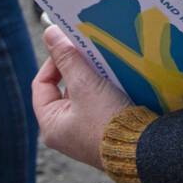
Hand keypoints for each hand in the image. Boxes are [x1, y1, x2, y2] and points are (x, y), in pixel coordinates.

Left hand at [33, 24, 129, 168]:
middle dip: (77, 69)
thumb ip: (67, 57)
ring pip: (83, 96)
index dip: (54, 61)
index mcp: (50, 125)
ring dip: (92, 78)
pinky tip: (117, 80)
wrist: (141, 149)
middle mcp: (64, 133)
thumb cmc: (108, 120)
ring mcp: (84, 134)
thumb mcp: (85, 84)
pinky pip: (98, 104)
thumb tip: (50, 33)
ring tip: (105, 65)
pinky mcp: (103, 133)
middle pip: (63, 89)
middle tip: (90, 54)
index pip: (42, 84)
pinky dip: (104, 90)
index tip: (70, 47)